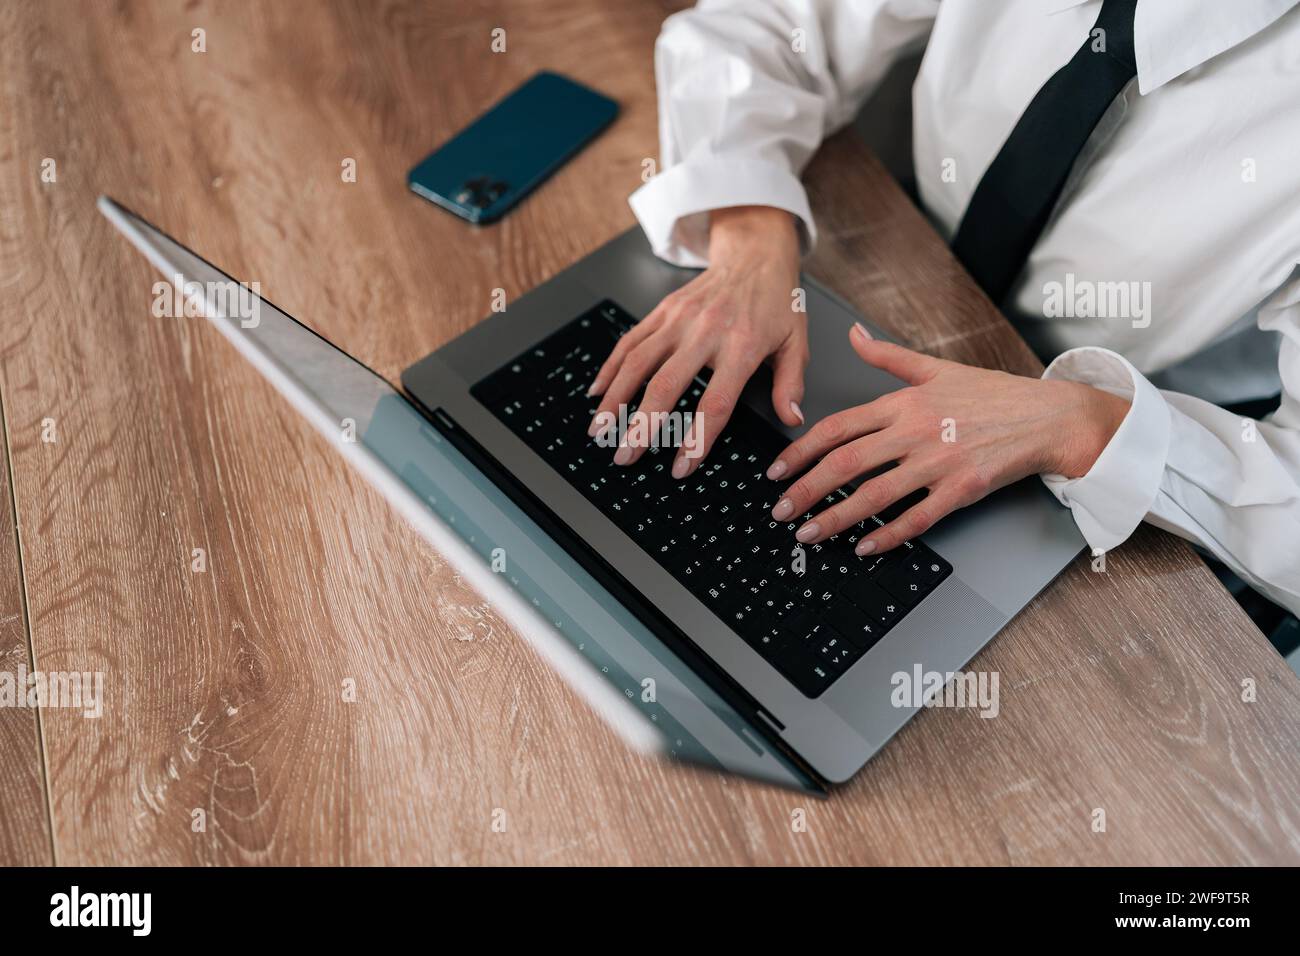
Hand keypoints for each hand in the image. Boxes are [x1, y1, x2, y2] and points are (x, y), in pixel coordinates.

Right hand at [587, 205, 805, 478]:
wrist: (755, 254)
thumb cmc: (776, 303)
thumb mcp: (796, 343)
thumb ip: (790, 384)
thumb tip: (791, 420)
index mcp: (741, 347)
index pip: (715, 403)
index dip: (696, 440)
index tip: (680, 468)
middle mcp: (705, 332)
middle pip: (666, 385)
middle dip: (641, 426)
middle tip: (625, 456)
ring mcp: (679, 319)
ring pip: (638, 362)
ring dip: (615, 398)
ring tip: (600, 429)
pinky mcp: (662, 310)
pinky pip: (630, 341)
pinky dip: (610, 367)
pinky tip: (597, 391)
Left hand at [767, 323, 1129, 554]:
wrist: (1048, 417)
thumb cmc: (993, 395)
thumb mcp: (935, 368)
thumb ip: (887, 356)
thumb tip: (852, 335)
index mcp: (903, 403)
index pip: (838, 427)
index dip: (801, 451)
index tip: (777, 471)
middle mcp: (915, 431)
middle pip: (846, 463)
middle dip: (806, 490)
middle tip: (781, 510)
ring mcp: (938, 462)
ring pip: (874, 495)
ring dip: (836, 518)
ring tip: (809, 533)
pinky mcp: (962, 489)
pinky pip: (917, 518)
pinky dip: (887, 535)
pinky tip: (863, 547)